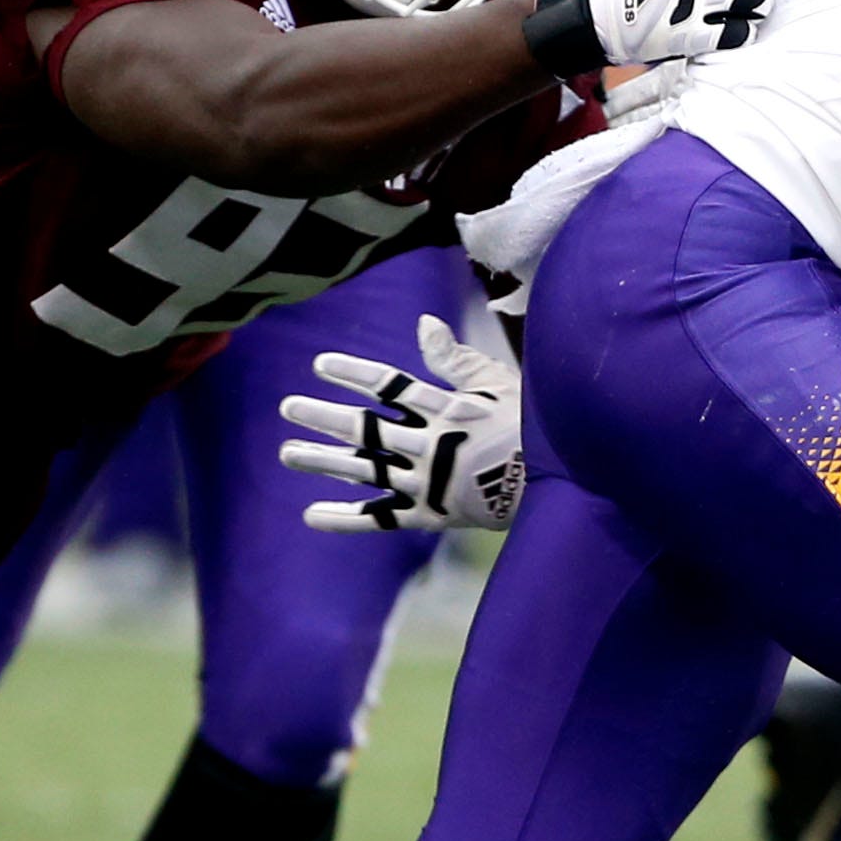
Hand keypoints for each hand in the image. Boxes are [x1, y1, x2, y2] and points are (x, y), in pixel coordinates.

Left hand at [280, 313, 524, 532]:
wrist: (554, 486)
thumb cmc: (530, 426)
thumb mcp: (497, 383)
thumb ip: (455, 357)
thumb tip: (422, 322)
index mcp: (444, 410)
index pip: (389, 386)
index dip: (354, 373)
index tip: (319, 364)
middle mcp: (428, 445)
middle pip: (366, 430)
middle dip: (324, 417)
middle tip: (288, 407)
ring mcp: (426, 483)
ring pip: (365, 471)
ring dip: (323, 462)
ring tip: (286, 454)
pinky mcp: (429, 516)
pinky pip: (380, 518)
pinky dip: (346, 518)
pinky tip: (310, 515)